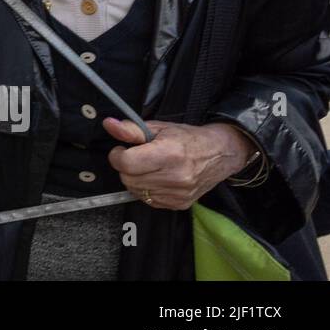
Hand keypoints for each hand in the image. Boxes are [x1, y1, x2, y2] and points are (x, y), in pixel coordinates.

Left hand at [105, 118, 254, 209]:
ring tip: (149, 167)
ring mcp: (178, 194)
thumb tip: (109, 125)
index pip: (127, 163)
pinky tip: (157, 178)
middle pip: (128, 179)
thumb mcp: (160, 128)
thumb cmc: (188, 138)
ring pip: (136, 191)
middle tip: (136, 157)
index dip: (118, 156)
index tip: (122, 150)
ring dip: (135, 179)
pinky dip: (146, 189)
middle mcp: (175, 177)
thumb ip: (131, 129)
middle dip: (126, 167)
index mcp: (169, 154)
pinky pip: (148, 200)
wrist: (220, 154)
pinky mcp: (180, 204)